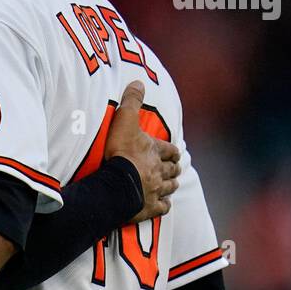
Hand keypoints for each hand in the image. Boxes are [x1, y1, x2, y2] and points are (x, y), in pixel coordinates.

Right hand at [103, 80, 179, 222]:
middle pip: (172, 170)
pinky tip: (161, 205)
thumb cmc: (120, 152)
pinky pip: (162, 208)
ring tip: (168, 185)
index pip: (170, 150)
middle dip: (173, 169)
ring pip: (170, 188)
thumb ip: (131, 101)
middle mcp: (159, 171)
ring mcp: (156, 190)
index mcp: (155, 151)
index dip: (172, 151)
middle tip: (172, 170)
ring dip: (170, 186)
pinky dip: (163, 206)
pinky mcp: (150, 207)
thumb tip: (138, 81)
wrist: (117, 184)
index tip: (174, 152)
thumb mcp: (124, 120)